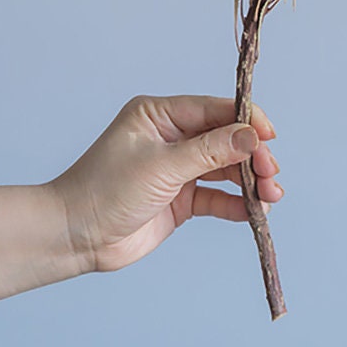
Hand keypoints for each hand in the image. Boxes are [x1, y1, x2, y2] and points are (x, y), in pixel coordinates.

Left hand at [50, 95, 282, 273]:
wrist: (76, 237)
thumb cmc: (106, 190)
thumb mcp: (162, 166)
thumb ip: (210, 151)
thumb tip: (251, 136)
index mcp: (160, 115)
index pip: (214, 109)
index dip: (246, 119)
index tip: (270, 136)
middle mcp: (172, 137)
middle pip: (226, 139)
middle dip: (252, 155)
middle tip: (270, 174)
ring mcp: (177, 169)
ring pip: (226, 168)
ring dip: (250, 181)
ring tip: (271, 196)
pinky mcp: (181, 199)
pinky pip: (218, 197)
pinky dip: (238, 204)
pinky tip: (254, 212)